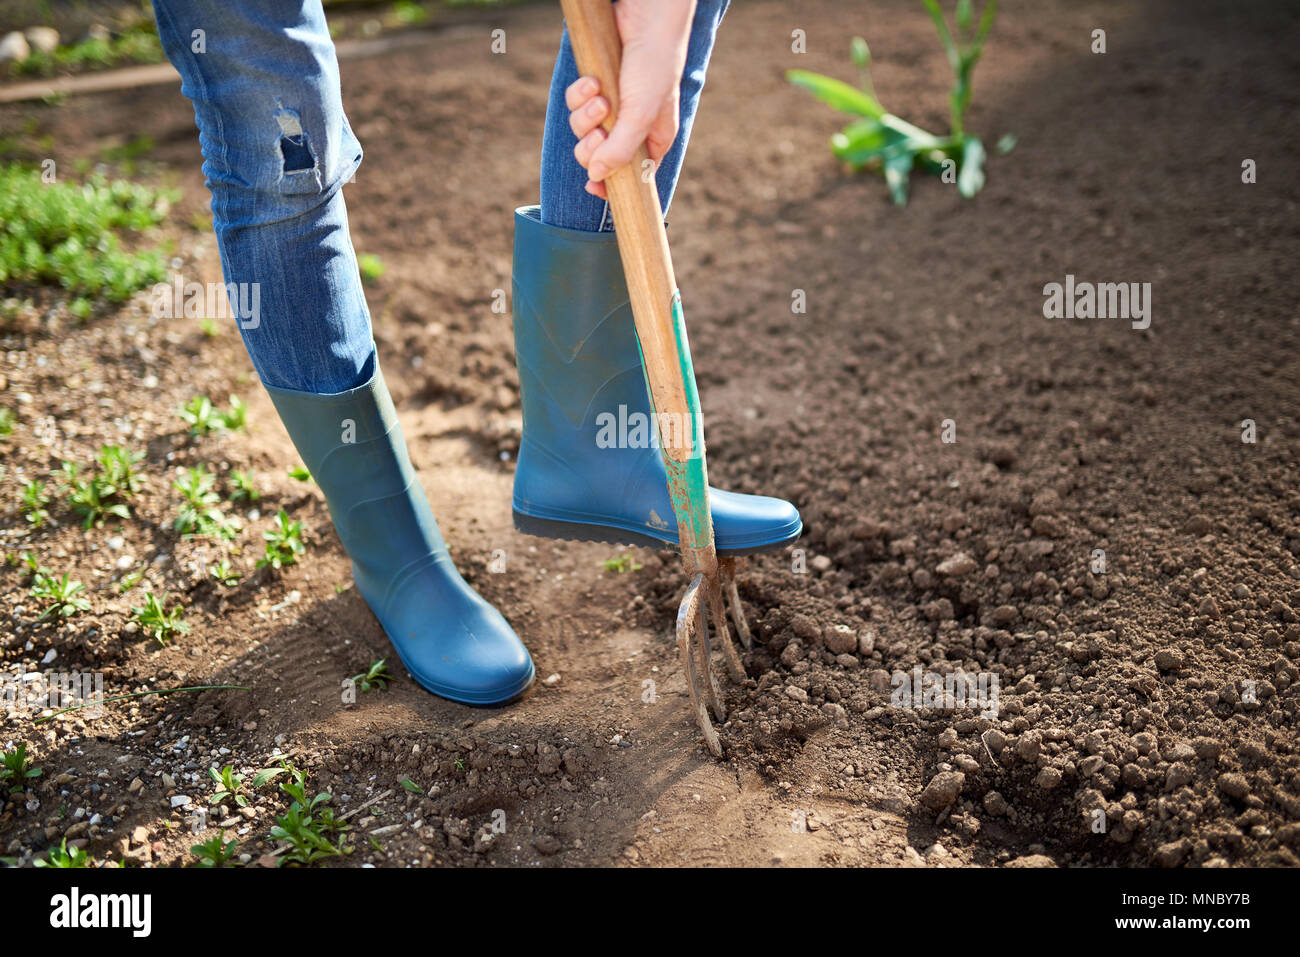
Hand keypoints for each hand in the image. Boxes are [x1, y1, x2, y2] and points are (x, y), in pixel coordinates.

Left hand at [565, 0, 695, 198]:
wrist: (645, 18)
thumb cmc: (655, 65)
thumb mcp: (641, 114)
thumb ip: (619, 150)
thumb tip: (595, 177)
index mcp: (652, 139)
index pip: (630, 175)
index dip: (610, 184)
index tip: (593, 188)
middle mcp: (631, 126)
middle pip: (598, 155)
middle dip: (593, 145)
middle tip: (599, 131)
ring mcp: (612, 106)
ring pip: (583, 129)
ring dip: (586, 116)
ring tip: (599, 97)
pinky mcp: (595, 85)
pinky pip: (575, 102)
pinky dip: (580, 95)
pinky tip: (593, 80)